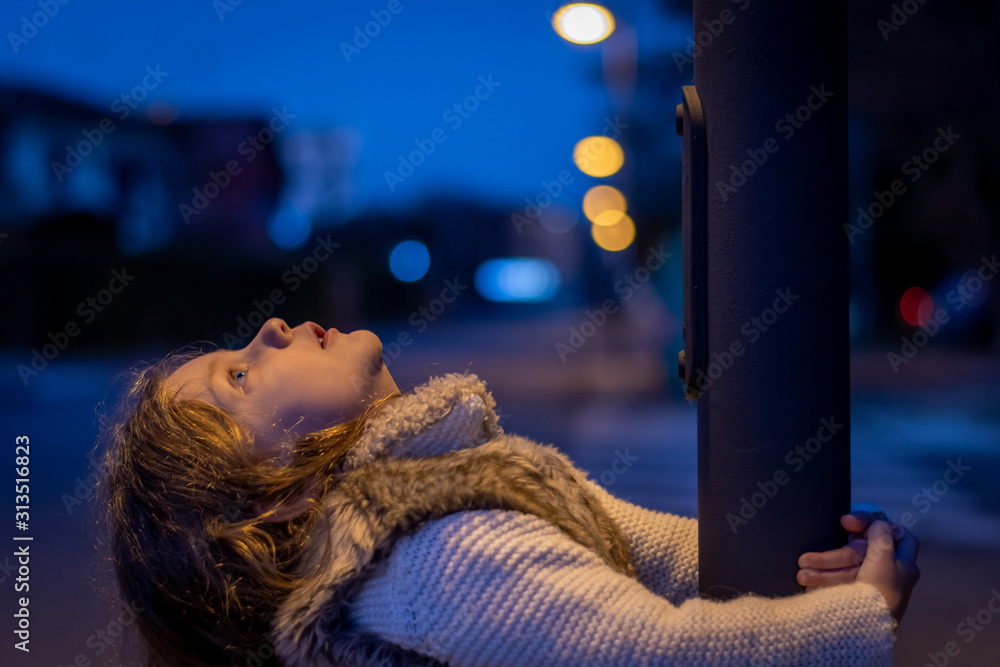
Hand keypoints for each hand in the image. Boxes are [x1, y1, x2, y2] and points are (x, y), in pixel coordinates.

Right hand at [797, 511, 919, 624]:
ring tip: (802, 572)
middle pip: (862, 551)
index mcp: (903, 565)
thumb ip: (881, 537)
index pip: (896, 535)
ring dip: (822, 566)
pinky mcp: (852, 596)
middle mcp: (887, 573)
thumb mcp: (883, 560)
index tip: (849, 522)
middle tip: (816, 553)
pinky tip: (806, 581)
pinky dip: (821, 578)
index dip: (875, 523)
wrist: (863, 630)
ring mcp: (868, 585)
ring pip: (845, 567)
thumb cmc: (878, 592)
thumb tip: (878, 524)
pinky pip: (835, 581)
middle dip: (836, 553)